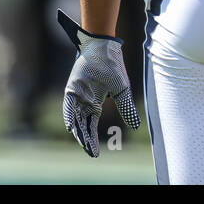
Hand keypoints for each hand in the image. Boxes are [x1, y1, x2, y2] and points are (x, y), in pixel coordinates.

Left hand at [57, 10, 139, 156]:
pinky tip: (71, 126)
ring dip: (77, 132)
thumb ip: (126, 108)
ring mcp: (77, 95)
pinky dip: (69, 115)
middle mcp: (83, 102)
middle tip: (90, 153)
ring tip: (83, 144)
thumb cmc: (112, 67)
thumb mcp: (122, 90)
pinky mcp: (72, 87)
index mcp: (94, 104)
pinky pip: (68, 105)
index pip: (90, 126)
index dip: (91, 140)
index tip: (94, 155)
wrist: (104, 47)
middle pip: (81, 126)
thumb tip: (135, 126)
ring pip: (74, 118)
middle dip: (85, 140)